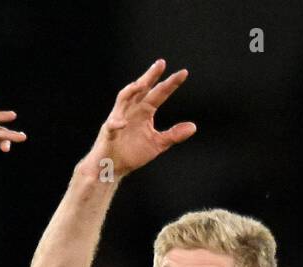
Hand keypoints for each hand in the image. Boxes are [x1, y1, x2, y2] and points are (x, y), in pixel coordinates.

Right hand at [81, 59, 195, 179]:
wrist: (112, 168)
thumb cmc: (132, 154)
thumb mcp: (157, 144)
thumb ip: (173, 134)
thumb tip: (193, 127)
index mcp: (144, 111)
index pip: (159, 93)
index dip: (170, 84)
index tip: (183, 73)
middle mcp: (132, 110)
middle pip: (140, 89)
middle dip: (149, 76)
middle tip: (160, 63)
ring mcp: (119, 119)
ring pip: (123, 99)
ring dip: (131, 91)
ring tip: (140, 84)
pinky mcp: (108, 132)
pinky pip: (112, 125)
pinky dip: (116, 123)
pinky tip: (123, 123)